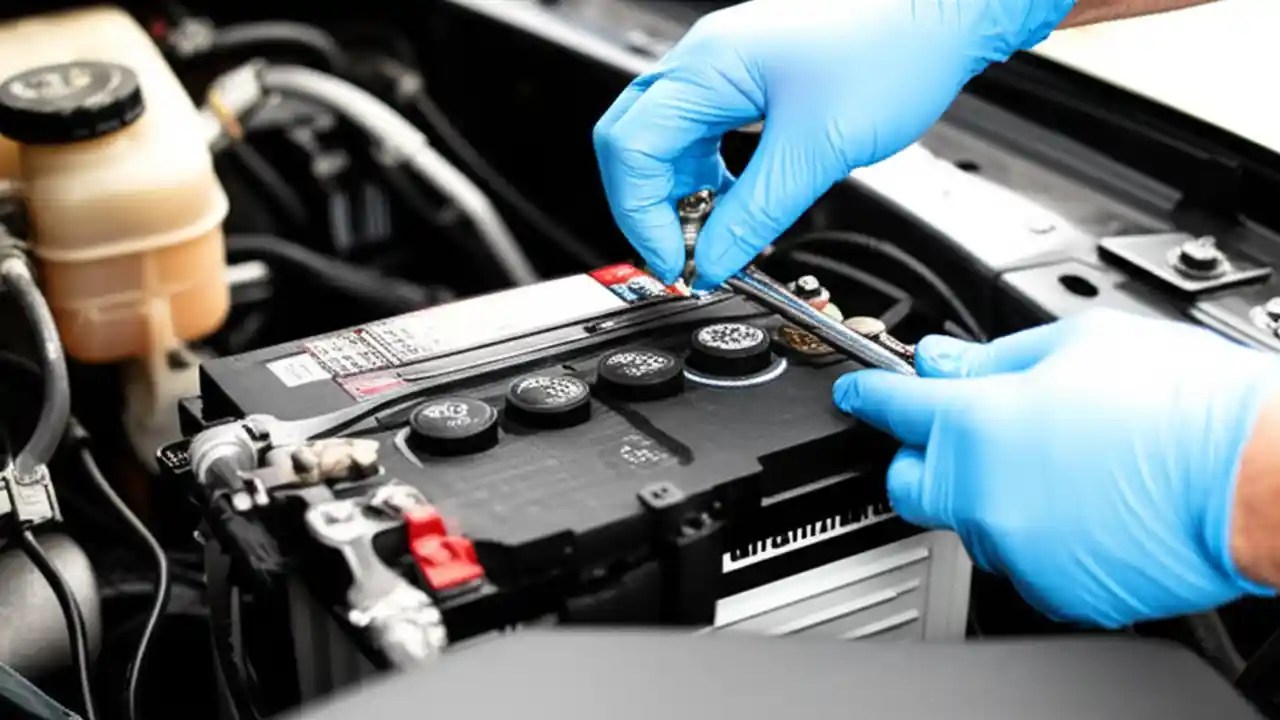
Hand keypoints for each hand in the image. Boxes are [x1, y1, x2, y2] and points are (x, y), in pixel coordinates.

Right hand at [592, 0, 1073, 286]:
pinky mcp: (746, 78)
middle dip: (647, 208)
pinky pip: (699, 134)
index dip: (641, 217)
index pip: (631, 148)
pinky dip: (705, 178)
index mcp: (709, 66)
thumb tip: (714, 259)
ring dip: (678, 195)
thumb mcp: (819, 150)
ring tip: (712, 237)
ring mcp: (723, 67)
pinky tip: (731, 203)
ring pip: (663, 141)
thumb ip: (755, 213)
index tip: (675, 263)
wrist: (946, 14)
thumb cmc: (896, 52)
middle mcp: (705, 60)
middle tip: (680, 256)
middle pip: (632, 142)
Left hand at [833, 309, 1279, 627]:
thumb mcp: (1074, 345)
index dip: (869, 394)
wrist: (1255, 474)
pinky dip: (1038, 535)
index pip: (892, 408)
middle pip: (911, 482)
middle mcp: (983, 495)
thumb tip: (939, 360)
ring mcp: (1016, 549)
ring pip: (971, 522)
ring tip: (1062, 464)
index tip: (858, 392)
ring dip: (993, 495)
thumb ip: (989, 359)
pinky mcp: (1054, 589)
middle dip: (926, 456)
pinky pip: (1021, 559)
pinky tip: (1086, 504)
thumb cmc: (1180, 403)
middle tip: (973, 433)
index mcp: (976, 426)